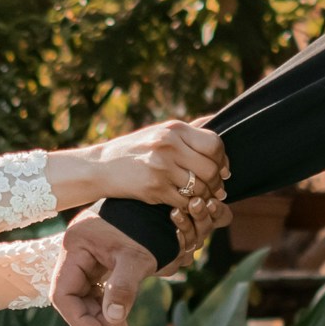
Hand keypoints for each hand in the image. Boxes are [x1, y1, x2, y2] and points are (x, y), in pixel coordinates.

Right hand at [50, 211, 165, 325]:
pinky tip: (120, 311)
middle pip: (71, 294)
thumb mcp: (137, 259)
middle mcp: (74, 250)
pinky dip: (105, 300)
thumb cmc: (147, 229)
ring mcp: (85, 254)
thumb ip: (123, 288)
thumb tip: (114, 321)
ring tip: (122, 325)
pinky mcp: (97, 258)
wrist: (161, 209)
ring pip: (83, 292)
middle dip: (92, 316)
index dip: (78, 318)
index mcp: (75, 246)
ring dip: (99, 312)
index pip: (62, 292)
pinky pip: (93, 285)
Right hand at [53, 119, 225, 212]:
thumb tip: (216, 120)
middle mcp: (169, 145)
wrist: (101, 167)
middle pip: (210, 168)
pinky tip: (185, 203)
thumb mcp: (159, 132)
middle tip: (217, 189)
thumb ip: (188, 131)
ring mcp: (161, 168)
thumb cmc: (135, 150)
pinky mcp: (154, 189)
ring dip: (204, 196)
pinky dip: (188, 205)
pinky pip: (184, 202)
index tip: (224, 170)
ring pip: (199, 188)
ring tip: (202, 197)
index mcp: (174, 129)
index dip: (223, 160)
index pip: (214, 144)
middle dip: (216, 182)